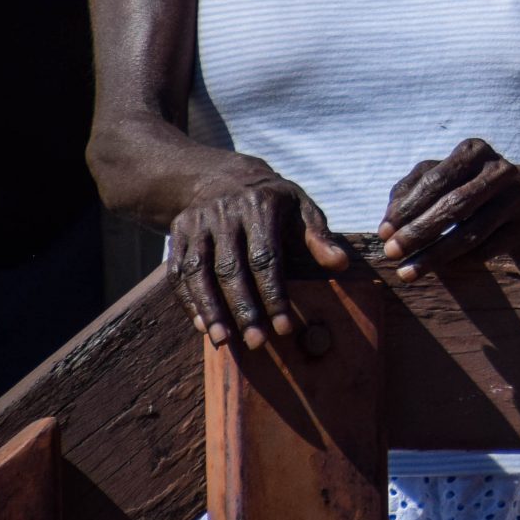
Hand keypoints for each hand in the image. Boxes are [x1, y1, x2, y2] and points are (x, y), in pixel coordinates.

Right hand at [168, 164, 349, 348]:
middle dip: (243, 308)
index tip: (284, 327)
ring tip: (223, 340)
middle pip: (231, 268)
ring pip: (199, 272)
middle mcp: (225, 214)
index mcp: (260, 206)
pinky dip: (188, 300)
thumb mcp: (300, 207)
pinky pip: (178, 271)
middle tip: (256, 342)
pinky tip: (201, 324)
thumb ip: (318, 236)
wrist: (220, 176)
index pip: (266, 258)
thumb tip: (341, 264)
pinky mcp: (178, 233)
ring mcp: (197, 224)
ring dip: (210, 308)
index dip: (274, 295)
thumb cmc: (272, 200)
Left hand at [380, 138, 519, 280]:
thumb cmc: (467, 185)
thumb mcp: (439, 177)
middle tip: (391, 254)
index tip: (383, 233)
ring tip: (408, 272)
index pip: (436, 180)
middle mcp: (499, 169)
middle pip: (455, 205)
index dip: (408, 208)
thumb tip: (388, 225)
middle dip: (419, 233)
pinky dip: (461, 262)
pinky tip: (441, 270)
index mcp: (474, 150)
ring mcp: (518, 197)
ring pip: (472, 232)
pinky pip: (488, 249)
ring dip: (435, 255)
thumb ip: (409, 192)